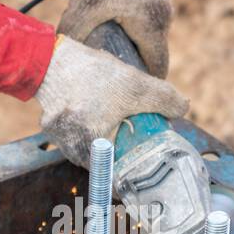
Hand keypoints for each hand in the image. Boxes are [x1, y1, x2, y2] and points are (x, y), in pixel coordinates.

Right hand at [34, 36, 188, 167]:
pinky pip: (76, 131)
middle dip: (119, 150)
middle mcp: (71, 150)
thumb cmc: (91, 75)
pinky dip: (88, 123)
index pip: (116, 175)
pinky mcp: (50, 124)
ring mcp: (58, 138)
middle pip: (103, 160)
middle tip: (134, 137)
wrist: (50, 58)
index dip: (132, 171)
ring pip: (89, 145)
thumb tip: (184, 108)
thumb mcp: (136, 85)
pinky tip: (96, 108)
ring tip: (115, 119)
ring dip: (104, 135)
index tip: (143, 165)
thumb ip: (164, 99)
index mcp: (91, 149)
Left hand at [57, 0, 173, 77]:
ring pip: (146, 40)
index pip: (157, 68)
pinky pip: (143, 24)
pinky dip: (129, 32)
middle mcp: (162, 15)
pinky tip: (108, 31)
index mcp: (152, 23)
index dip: (143, 84)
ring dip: (129, 48)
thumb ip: (73, 35)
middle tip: (110, 78)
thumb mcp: (83, 6)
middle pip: (151, 55)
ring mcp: (160, 4)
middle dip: (132, 67)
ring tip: (106, 55)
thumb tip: (61, 62)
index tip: (126, 93)